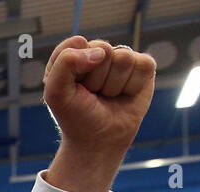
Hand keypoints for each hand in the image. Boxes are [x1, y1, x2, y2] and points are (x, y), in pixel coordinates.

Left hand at [43, 37, 156, 191]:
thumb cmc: (75, 116)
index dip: (75, 68)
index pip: (76, 43)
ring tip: (107, 96)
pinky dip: (133, 86)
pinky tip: (125, 95)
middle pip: (103, 50)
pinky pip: (143, 65)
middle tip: (92, 95)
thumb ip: (64, 64)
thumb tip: (101, 52)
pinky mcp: (142, 68)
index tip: (73, 87)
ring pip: (123, 58)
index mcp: (72, 55)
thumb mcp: (56, 93)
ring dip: (113, 84)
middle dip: (96, 78)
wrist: (98, 140)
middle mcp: (97, 53)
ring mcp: (121, 59)